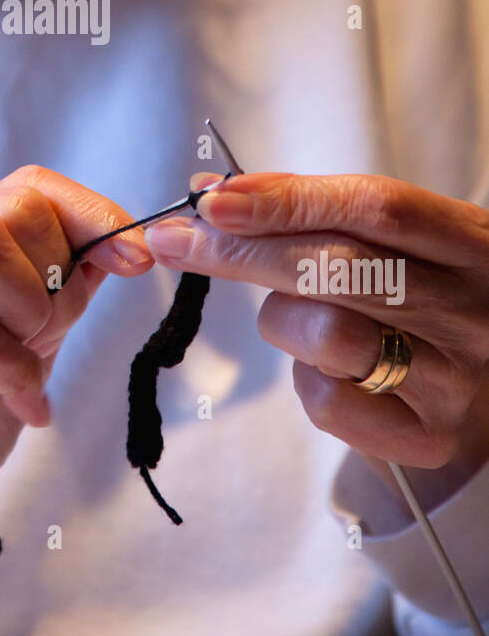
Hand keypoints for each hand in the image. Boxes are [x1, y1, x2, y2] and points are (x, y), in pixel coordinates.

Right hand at [0, 166, 152, 569]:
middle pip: (12, 208)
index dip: (91, 215)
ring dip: (27, 313)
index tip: (137, 261)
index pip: (29, 190)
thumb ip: (58, 304)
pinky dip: (6, 367)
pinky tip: (15, 406)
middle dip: (59, 278)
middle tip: (47, 347)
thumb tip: (117, 253)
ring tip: (19, 373)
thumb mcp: (24, 358)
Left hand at [144, 171, 488, 498]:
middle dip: (242, 252)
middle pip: (339, 268)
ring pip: (325, 333)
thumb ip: (311, 210)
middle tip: (177, 242)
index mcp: (471, 242)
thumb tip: (212, 199)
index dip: (287, 200)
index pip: (373, 207)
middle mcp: (471, 309)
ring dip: (279, 318)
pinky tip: (323, 368)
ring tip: (293, 316)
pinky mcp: (427, 436)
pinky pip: (328, 402)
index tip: (213, 202)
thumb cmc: (416, 293)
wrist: (477, 388)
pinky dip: (303, 378)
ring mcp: (453, 377)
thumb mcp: (391, 240)